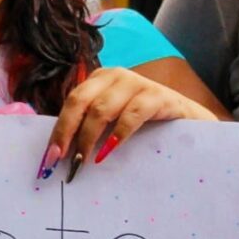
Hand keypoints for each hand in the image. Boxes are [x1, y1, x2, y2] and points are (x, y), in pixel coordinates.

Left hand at [41, 66, 215, 183]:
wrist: (190, 124)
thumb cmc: (147, 126)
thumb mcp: (114, 122)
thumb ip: (90, 129)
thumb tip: (58, 155)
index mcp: (100, 80)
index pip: (71, 103)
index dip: (58, 131)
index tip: (48, 160)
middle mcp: (116, 76)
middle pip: (81, 102)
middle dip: (68, 133)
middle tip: (63, 162)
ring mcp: (139, 84)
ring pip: (102, 108)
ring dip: (89, 138)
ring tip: (84, 162)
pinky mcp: (160, 97)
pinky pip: (133, 114)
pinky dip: (118, 134)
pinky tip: (109, 152)